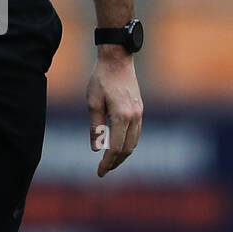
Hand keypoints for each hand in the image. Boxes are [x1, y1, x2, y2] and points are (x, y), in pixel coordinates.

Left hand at [87, 51, 142, 176]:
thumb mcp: (92, 103)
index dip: (107, 163)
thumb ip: (95, 127)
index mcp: (121, 116)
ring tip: (110, 162)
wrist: (118, 59)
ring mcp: (139, 113)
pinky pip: (137, 133)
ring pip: (134, 142)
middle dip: (115, 162)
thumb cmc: (101, 79)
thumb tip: (96, 149)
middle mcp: (134, 116)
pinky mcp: (140, 109)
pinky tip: (119, 146)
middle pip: (127, 149)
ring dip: (123, 155)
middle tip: (103, 171)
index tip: (99, 172)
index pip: (115, 148)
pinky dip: (129, 144)